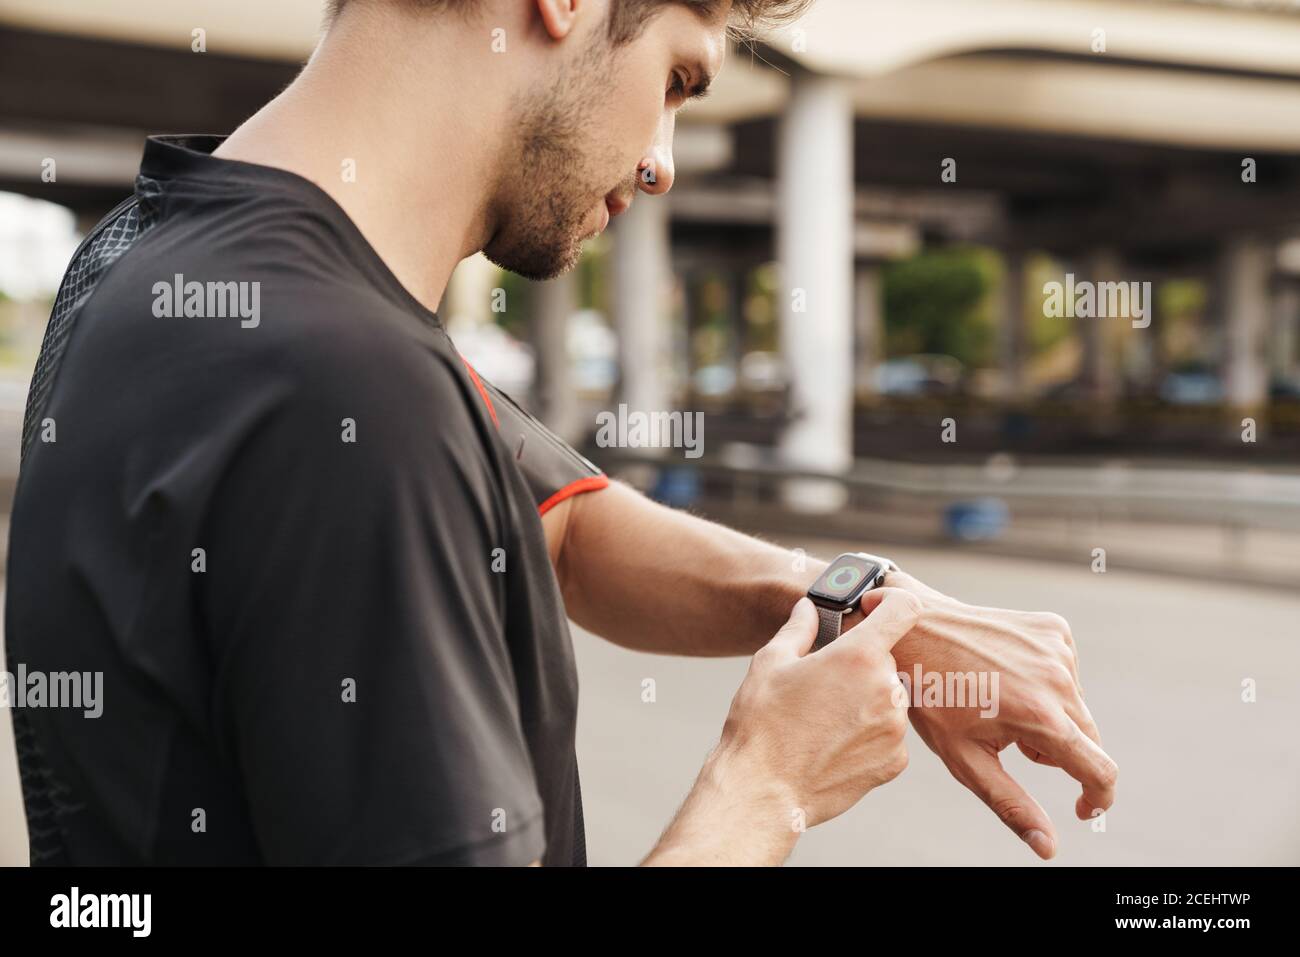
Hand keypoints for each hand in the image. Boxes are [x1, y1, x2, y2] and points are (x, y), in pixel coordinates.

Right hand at [714, 589, 921, 828]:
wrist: (762, 791)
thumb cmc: (761, 724)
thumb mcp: (771, 662)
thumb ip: (798, 628)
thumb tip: (809, 608)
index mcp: (859, 656)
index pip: (903, 609)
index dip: (889, 603)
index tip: (872, 609)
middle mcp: (887, 690)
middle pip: (887, 660)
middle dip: (861, 664)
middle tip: (825, 682)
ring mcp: (895, 729)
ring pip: (889, 697)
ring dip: (866, 700)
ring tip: (824, 718)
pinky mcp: (895, 761)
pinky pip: (889, 734)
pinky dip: (869, 733)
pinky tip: (833, 742)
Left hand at [887, 571, 1116, 858]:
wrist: (914, 631)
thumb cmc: (932, 698)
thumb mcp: (964, 758)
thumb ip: (1011, 805)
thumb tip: (1049, 847)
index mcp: (1042, 717)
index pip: (1099, 770)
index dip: (1099, 797)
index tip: (1083, 808)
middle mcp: (1059, 680)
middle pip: (1088, 738)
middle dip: (1058, 751)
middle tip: (1010, 742)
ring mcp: (1058, 649)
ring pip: (1076, 705)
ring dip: (1051, 715)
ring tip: (999, 702)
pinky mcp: (1054, 628)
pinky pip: (1066, 671)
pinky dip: (1046, 682)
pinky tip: (1006, 673)